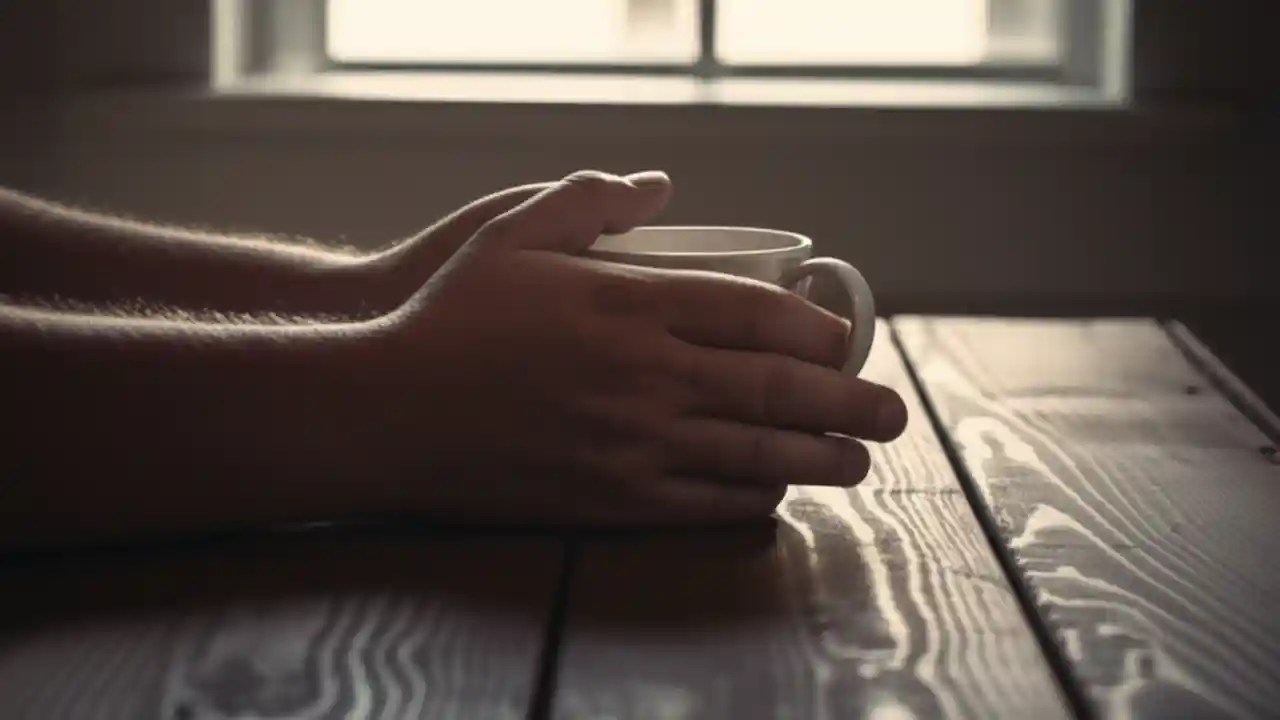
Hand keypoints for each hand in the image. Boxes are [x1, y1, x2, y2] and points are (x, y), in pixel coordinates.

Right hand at [358, 170, 907, 525]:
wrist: (387, 410)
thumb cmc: (450, 315)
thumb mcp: (512, 230)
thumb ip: (590, 198)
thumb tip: (657, 184)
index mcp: (630, 306)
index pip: (755, 315)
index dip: (815, 329)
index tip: (842, 338)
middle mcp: (644, 378)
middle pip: (775, 390)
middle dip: (848, 402)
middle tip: (891, 412)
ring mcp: (629, 444)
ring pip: (753, 455)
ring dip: (819, 459)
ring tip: (857, 461)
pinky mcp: (607, 498)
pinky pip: (700, 503)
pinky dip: (749, 498)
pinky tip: (774, 493)